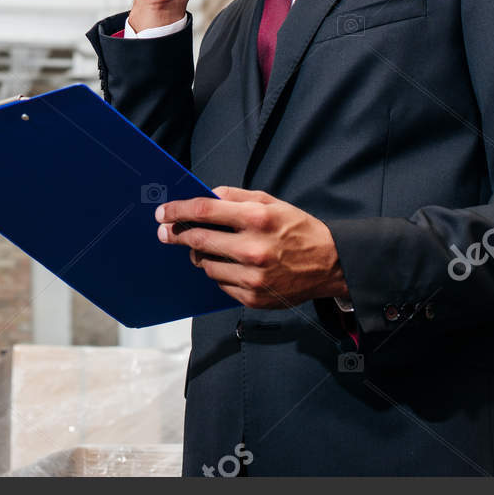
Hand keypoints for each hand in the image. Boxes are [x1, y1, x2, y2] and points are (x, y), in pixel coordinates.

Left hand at [156, 186, 349, 308]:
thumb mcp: (270, 202)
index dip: (177, 210)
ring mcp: (253, 277)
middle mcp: (254, 249)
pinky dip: (220, 272)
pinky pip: (220, 283)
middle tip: (165, 232)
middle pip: (198, 239)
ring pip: (206, 264)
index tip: (163, 212)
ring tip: (215, 248)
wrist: (330, 264)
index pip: (204, 211)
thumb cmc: (298, 229)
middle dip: (176, 234)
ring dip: (202, 255)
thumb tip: (205, 196)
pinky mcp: (253, 298)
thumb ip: (235, 196)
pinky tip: (233, 265)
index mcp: (258, 218)